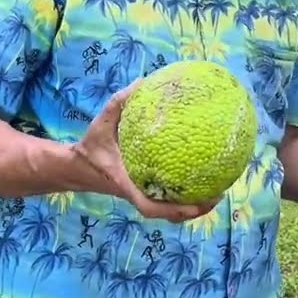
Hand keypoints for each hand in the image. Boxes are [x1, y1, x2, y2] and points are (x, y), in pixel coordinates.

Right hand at [75, 81, 218, 222]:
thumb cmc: (91, 147)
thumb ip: (118, 104)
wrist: (78, 167)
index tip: (196, 204)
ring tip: (219, 189)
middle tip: (219, 194)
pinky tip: (202, 176)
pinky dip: (186, 194)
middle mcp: (138, 194)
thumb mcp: (100, 123)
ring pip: (172, 210)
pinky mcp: (145, 192)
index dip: (174, 209)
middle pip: (170, 214)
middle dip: (195, 209)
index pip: (150, 207)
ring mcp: (143, 195)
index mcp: (127, 185)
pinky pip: (169, 198)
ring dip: (195, 204)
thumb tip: (142, 83)